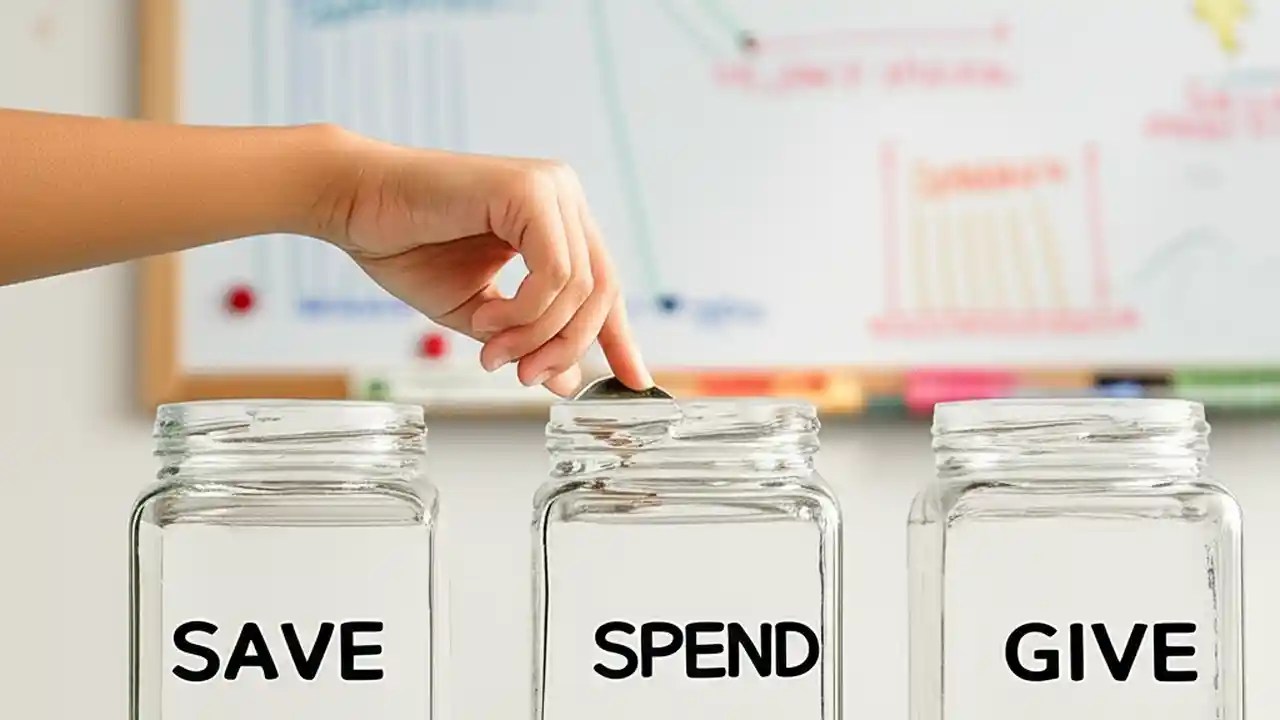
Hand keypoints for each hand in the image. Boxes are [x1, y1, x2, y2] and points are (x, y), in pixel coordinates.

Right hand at [311, 128, 651, 396]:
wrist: (353, 204)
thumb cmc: (407, 247)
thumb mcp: (481, 314)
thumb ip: (527, 341)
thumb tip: (570, 383)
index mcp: (557, 221)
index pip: (603, 286)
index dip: (619, 338)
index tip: (636, 382)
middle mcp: (563, 197)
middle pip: (599, 292)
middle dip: (565, 347)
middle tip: (525, 377)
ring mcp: (551, 189)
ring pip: (578, 288)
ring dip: (534, 335)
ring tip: (489, 349)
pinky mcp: (529, 190)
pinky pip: (554, 273)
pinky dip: (523, 311)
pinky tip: (484, 318)